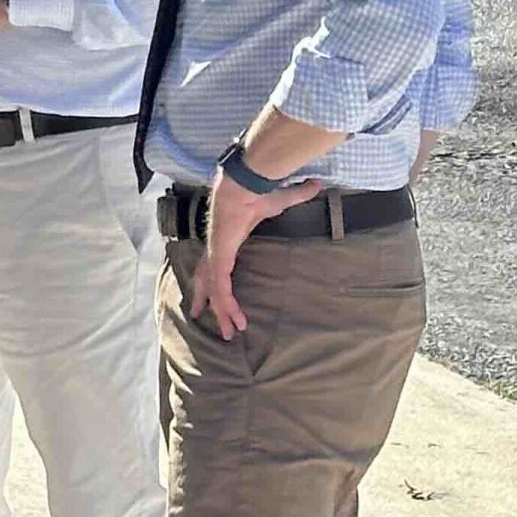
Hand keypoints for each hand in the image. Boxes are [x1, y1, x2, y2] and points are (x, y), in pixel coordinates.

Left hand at [189, 164, 325, 339]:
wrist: (242, 186)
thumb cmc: (255, 192)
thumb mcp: (279, 201)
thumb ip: (297, 195)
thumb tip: (318, 184)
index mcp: (224, 241)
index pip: (211, 264)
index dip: (208, 278)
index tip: (206, 289)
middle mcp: (216, 251)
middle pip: (204, 281)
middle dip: (203, 300)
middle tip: (198, 316)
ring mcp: (216, 256)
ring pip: (215, 292)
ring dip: (222, 313)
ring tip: (229, 333)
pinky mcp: (220, 259)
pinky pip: (222, 288)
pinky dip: (228, 305)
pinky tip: (235, 319)